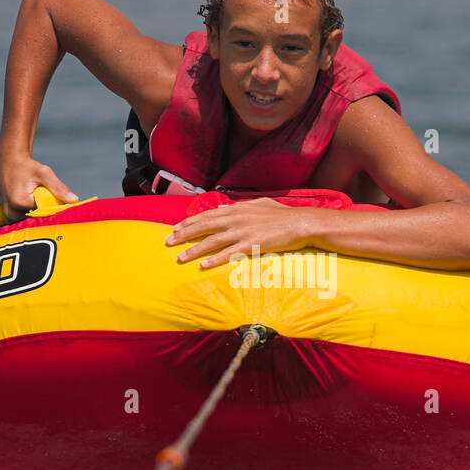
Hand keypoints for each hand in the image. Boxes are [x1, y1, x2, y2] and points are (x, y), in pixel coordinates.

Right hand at [0, 145, 76, 220]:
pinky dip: (28, 212)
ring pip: (28, 219)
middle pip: (35, 218)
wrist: (8, 162)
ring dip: (35, 211)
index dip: (51, 206)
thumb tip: (74, 200)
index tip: (53, 196)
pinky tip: (29, 200)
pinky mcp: (6, 214)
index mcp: (20, 202)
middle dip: (42, 210)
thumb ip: (59, 188)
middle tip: (41, 194)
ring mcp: (7, 214)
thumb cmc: (27, 166)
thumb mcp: (44, 173)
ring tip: (32, 195)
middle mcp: (11, 211)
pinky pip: (22, 218)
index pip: (44, 212)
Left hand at [166, 198, 310, 267]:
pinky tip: (202, 265)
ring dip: (193, 250)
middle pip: (204, 226)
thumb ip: (240, 205)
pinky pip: (228, 254)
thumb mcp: (259, 203)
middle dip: (184, 234)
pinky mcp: (250, 245)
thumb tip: (222, 207)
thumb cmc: (282, 214)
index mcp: (237, 208)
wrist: (300, 223)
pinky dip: (214, 260)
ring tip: (180, 258)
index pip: (207, 215)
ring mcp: (242, 232)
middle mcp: (236, 218)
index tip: (176, 228)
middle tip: (168, 241)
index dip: (190, 222)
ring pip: (211, 241)